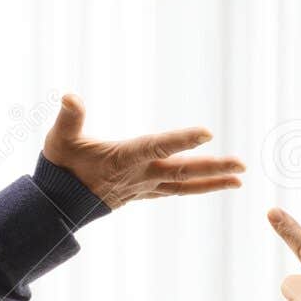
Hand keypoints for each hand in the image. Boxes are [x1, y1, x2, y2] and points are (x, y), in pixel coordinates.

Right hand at [42, 94, 243, 207]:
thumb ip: (69, 117)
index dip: (181, 140)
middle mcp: (139, 175)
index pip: (157, 146)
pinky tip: (213, 185)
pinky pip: (176, 191)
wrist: (58, 204)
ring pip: (184, 185)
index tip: (207, 133)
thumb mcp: (60, 138)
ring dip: (212, 182)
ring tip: (239, 181)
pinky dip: (197, 188)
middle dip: (213, 167)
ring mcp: (143, 186)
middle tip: (242, 165)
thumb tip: (70, 96)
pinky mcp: (143, 193)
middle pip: (182, 171)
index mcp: (123, 158)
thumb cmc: (60, 166)